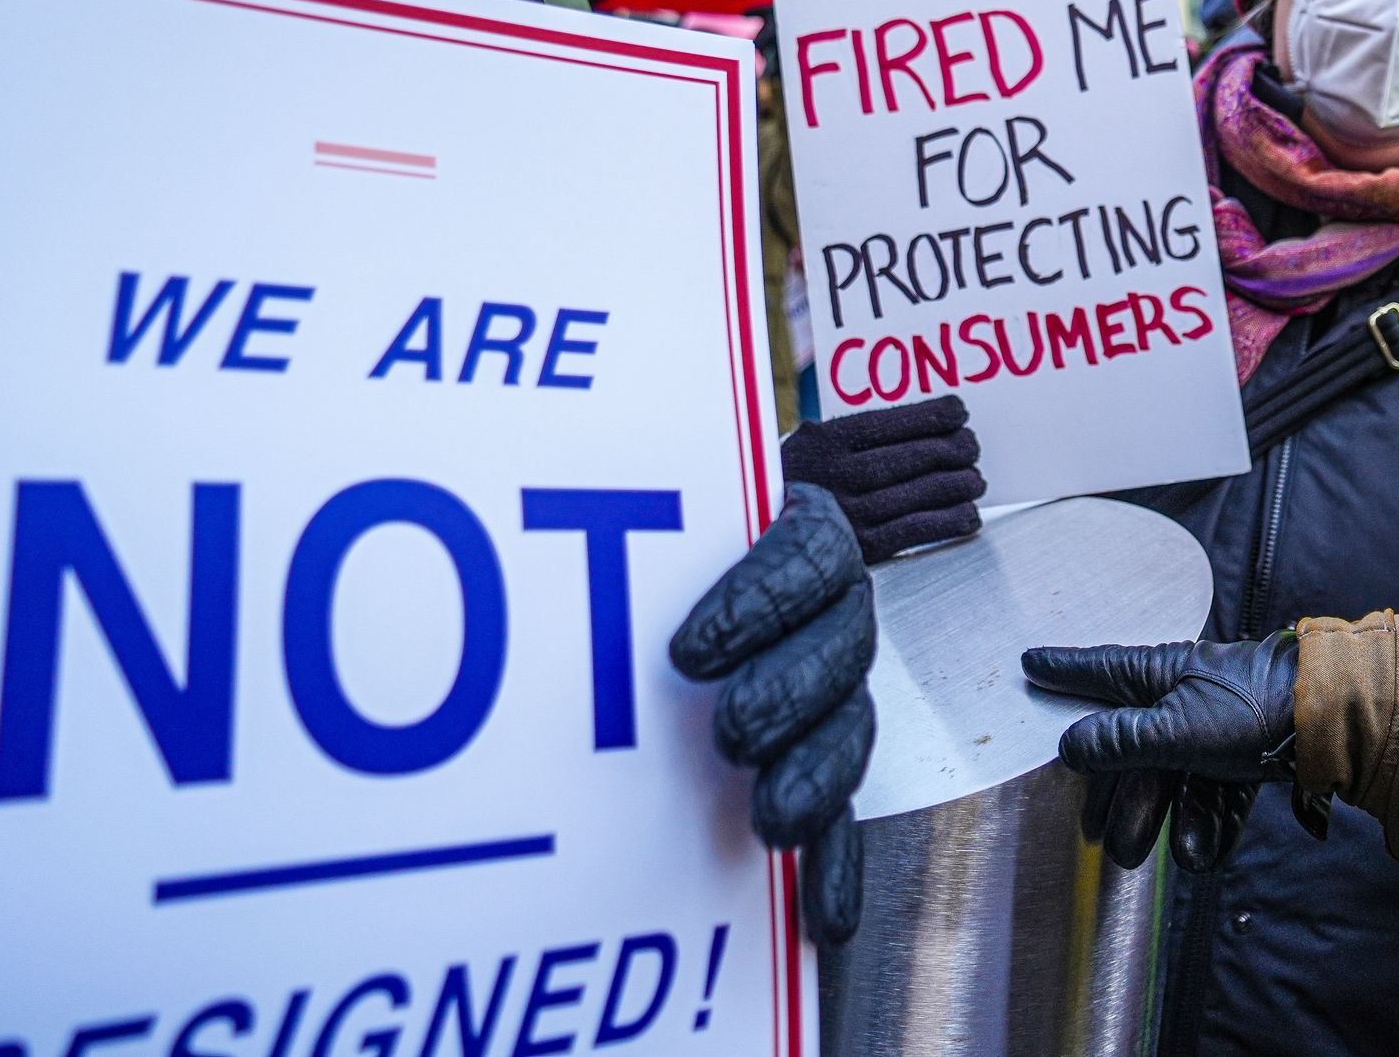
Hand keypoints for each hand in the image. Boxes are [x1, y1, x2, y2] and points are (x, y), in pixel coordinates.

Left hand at [671, 483, 875, 945]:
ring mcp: (836, 692)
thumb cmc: (662, 538)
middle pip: (837, 650)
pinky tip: (820, 914)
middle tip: (730, 729)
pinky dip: (833, 868)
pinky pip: (843, 817)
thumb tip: (551, 483)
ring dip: (814, 780)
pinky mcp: (821, 765)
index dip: (757, 603)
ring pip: (846, 733)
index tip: (687, 650)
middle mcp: (834, 613)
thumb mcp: (653, 508)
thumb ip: (633, 509)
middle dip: (787, 694)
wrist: (675, 569)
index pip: (803, 556)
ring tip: (770, 817)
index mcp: (807, 537)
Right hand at [780, 395, 983, 564]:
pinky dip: (949, 522)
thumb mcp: (811, 444)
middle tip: (971, 446)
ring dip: (958, 485)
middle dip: (954, 449)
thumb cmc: (794, 482)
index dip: (935, 415)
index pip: (893, 422)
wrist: (753, 531)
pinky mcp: (860, 549)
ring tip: (974, 480)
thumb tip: (927, 426)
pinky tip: (967, 514)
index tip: (958, 411)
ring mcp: (849, 514)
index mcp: (824, 441)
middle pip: (914, 457)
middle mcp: (837, 475)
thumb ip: (857, 434)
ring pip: (921, 494)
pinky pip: (916, 531)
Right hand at [1019, 632, 1298, 873]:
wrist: (1336, 722)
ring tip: (1141, 860)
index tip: (1031, 665)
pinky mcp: (1246, 756)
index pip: (1098, 670)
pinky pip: (1215, 792)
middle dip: (1116, 797)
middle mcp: (1182, 696)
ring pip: (1173, 778)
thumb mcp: (1176, 728)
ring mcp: (1215, 728)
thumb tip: (1070, 745)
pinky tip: (1202, 856)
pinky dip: (1208, 824)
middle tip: (1095, 834)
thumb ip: (1121, 740)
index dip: (1063, 671)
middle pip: (1133, 747)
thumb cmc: (1255, 707)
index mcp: (1160, 674)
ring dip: (1160, 821)